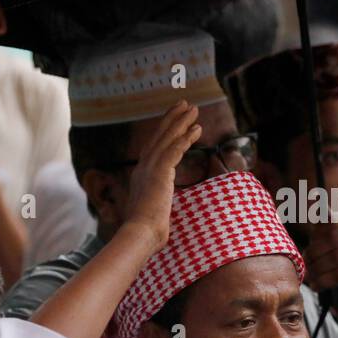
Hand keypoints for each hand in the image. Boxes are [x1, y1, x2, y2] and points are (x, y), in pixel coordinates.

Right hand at [123, 101, 200, 249]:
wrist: (140, 234)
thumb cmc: (147, 230)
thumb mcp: (153, 211)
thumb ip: (159, 203)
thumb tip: (164, 210)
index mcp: (141, 175)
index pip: (154, 147)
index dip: (164, 131)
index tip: (174, 119)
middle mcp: (143, 167)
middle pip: (159, 136)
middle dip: (172, 118)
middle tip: (185, 104)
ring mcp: (150, 169)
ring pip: (167, 138)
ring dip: (181, 122)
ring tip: (194, 109)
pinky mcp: (159, 173)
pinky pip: (175, 150)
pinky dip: (186, 138)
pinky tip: (197, 129)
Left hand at [303, 221, 337, 327]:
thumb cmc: (334, 264)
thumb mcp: (325, 243)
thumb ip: (320, 223)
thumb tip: (316, 197)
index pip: (330, 220)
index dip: (315, 234)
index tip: (308, 248)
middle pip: (333, 238)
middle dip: (314, 252)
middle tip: (305, 264)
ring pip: (337, 257)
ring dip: (317, 268)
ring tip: (309, 275)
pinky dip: (323, 281)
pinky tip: (316, 285)